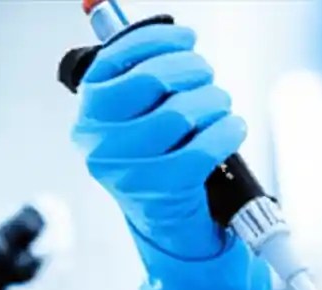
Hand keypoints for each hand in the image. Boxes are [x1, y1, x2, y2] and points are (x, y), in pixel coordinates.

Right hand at [73, 22, 242, 258]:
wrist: (168, 223)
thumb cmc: (159, 157)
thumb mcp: (139, 116)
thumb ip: (142, 75)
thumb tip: (172, 34)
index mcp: (89, 111)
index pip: (117, 57)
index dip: (159, 40)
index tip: (188, 39)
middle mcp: (97, 139)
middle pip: (153, 80)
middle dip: (193, 70)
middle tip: (208, 76)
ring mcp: (126, 169)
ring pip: (182, 113)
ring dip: (214, 101)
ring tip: (221, 106)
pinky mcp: (160, 190)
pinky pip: (204, 148)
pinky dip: (228, 131)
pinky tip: (232, 128)